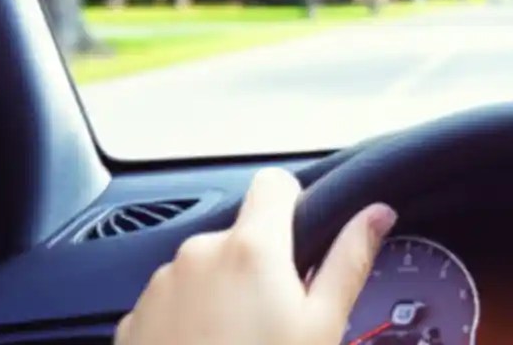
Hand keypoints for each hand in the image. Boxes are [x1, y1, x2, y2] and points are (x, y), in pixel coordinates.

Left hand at [115, 168, 395, 344]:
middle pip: (242, 236)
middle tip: (278, 318)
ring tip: (240, 343)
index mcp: (252, 248)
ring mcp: (161, 286)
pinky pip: (174, 302)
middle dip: (261, 266)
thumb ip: (349, 259)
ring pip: (207, 271)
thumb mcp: (322, 325)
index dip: (295, 205)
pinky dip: (191, 320)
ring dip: (224, 294)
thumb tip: (377, 214)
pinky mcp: (135, 318)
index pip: (275, 184)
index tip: (302, 241)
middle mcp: (199, 254)